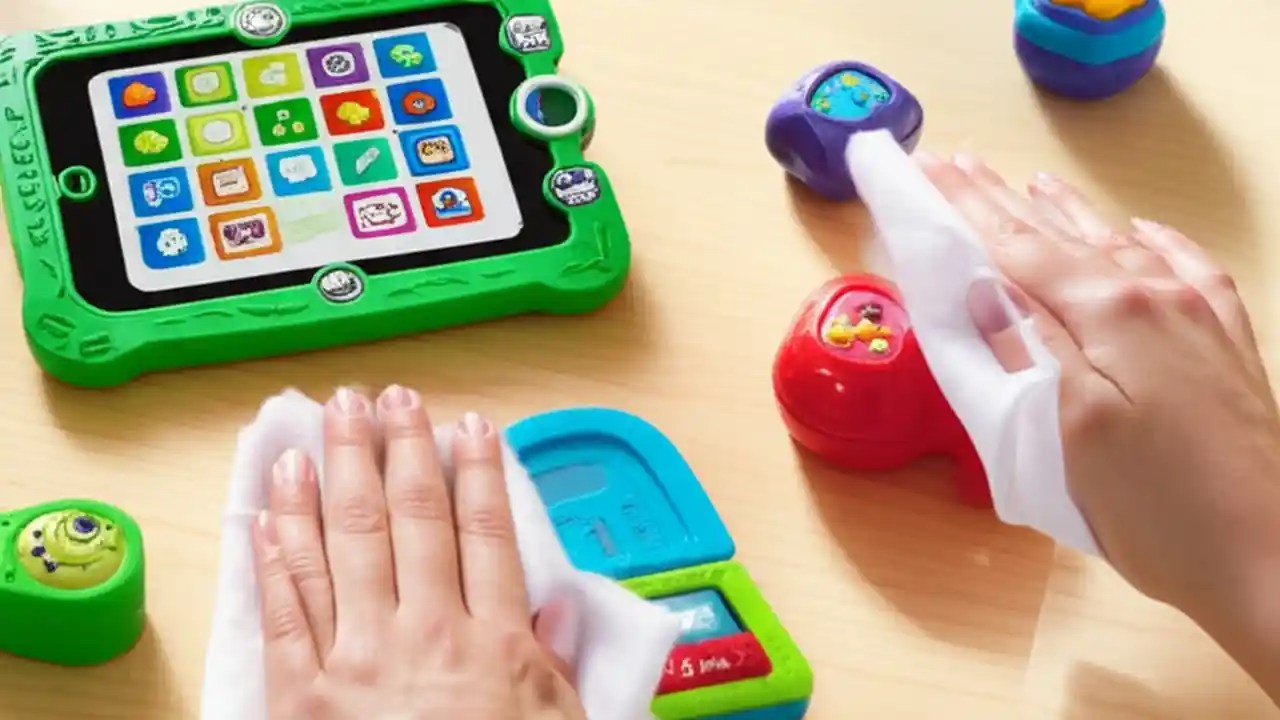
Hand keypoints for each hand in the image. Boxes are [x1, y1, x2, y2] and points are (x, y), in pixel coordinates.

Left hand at [252, 386, 586, 719]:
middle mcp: (424, 633)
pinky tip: (268, 514)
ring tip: (326, 426)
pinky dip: (275, 560)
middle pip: (411, 521)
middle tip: (389, 398)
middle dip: (399, 450)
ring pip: (342, 548)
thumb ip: (554, 665)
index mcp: (491, 642)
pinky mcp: (300, 697)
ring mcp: (356, 660)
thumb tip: (558, 604)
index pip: (485, 533)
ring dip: (334, 477)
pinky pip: (285, 614)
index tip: (468, 425)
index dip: (476, 471)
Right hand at [920, 154, 1279, 699]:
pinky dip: (1151, 244)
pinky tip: (1139, 233)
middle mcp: (1157, 297)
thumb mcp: (1074, 429)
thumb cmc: (1157, 509)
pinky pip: (1184, 268)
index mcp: (1110, 313)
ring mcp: (1199, 317)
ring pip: (1117, 246)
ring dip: (1066, 214)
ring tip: (1030, 184)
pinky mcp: (1227, 343)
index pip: (1018, 248)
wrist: (1269, 560)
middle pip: (1062, 236)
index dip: (967, 208)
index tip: (927, 168)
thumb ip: (1029, 347)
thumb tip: (985, 287)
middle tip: (956, 162)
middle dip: (1003, 200)